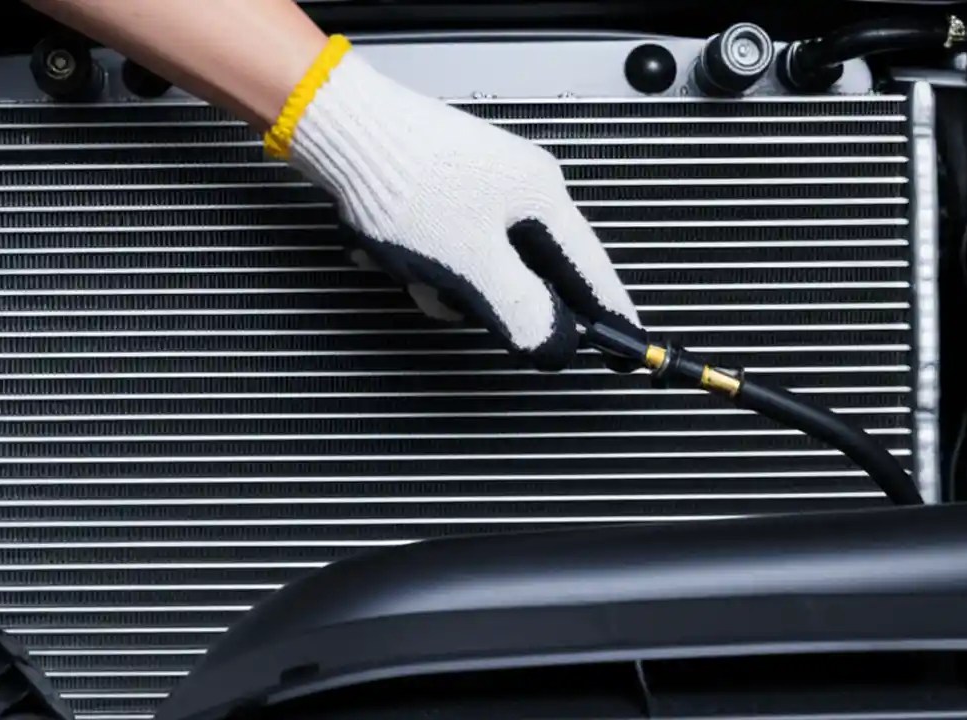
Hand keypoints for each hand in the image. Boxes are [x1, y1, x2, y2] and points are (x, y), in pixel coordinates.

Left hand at [266, 36, 644, 370]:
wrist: (340, 129)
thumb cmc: (407, 185)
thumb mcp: (472, 264)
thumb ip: (521, 311)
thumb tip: (556, 344)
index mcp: (540, 198)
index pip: (589, 271)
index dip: (607, 314)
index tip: (626, 347)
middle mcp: (517, 186)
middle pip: (525, 273)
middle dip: (480, 297)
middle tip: (449, 295)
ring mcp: (476, 186)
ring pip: (475, 265)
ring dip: (438, 280)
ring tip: (405, 264)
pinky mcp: (438, 189)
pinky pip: (440, 246)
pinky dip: (414, 258)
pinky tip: (385, 247)